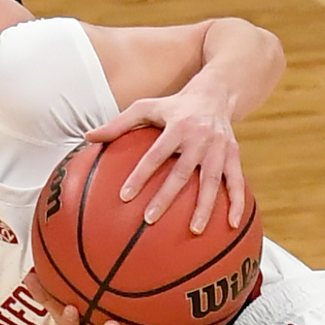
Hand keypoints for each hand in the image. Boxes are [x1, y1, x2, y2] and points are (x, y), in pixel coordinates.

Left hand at [87, 82, 245, 234]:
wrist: (215, 94)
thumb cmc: (173, 105)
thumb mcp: (146, 107)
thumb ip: (118, 124)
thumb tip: (88, 137)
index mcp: (177, 126)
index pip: (155, 154)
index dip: (140, 175)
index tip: (125, 197)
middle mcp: (199, 137)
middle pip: (182, 172)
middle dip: (166, 197)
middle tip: (150, 220)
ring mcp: (219, 148)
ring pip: (211, 180)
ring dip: (204, 206)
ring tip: (194, 230)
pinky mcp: (233, 155)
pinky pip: (237, 182)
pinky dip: (237, 202)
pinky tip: (232, 224)